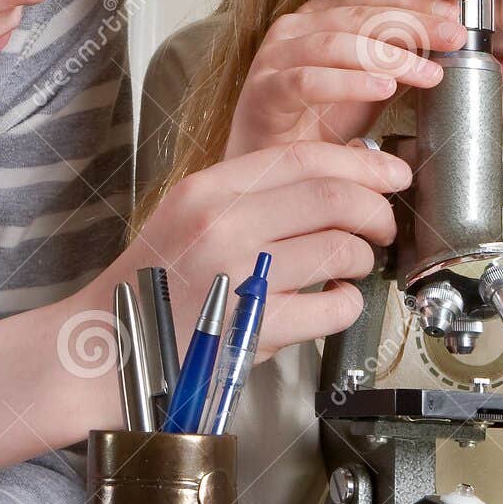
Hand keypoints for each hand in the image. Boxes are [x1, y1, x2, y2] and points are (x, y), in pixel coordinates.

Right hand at [109, 139, 411, 357]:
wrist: (111, 347)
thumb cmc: (155, 284)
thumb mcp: (188, 215)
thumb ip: (252, 193)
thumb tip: (336, 173)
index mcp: (208, 190)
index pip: (303, 156)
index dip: (361, 161)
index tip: (390, 172)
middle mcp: (223, 226)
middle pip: (333, 197)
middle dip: (376, 210)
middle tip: (384, 225)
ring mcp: (239, 278)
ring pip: (340, 250)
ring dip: (363, 259)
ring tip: (352, 267)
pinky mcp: (256, 330)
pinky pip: (334, 308)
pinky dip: (349, 304)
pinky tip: (334, 302)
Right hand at [225, 0, 464, 158]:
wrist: (270, 166)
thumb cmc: (316, 124)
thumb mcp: (369, 87)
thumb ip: (399, 63)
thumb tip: (448, 45)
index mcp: (321, 18)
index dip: (415, 1)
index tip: (454, 15)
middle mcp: (295, 28)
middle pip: (359, 14)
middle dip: (413, 24)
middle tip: (453, 38)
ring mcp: (275, 57)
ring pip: (335, 43)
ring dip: (388, 56)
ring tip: (427, 73)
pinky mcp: (263, 90)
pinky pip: (308, 80)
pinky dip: (348, 83)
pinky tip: (382, 89)